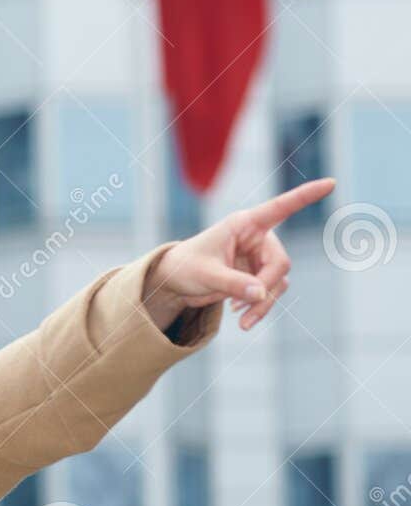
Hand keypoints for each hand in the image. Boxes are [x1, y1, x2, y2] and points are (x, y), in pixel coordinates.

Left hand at [143, 177, 333, 332]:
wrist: (176, 282)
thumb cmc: (186, 267)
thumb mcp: (205, 275)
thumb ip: (233, 283)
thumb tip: (261, 294)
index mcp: (244, 224)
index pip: (280, 207)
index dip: (305, 196)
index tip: (330, 183)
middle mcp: (257, 238)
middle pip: (280, 263)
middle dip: (265, 287)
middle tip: (241, 309)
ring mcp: (259, 257)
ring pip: (278, 282)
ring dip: (264, 304)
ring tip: (242, 322)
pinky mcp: (258, 275)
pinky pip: (271, 292)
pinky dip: (260, 307)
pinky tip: (242, 318)